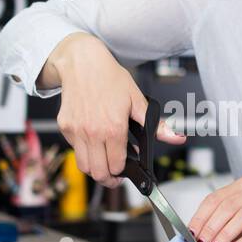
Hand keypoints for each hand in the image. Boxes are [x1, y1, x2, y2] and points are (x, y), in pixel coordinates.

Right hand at [49, 34, 184, 187]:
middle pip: (98, 173)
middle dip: (109, 178)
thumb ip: (156, 124)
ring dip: (95, 168)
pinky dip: (83, 151)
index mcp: (113, 128)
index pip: (116, 165)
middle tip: (115, 174)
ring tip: (104, 162)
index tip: (126, 169)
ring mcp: (76, 131)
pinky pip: (74, 149)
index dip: (123, 171)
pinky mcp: (65, 127)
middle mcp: (92, 132)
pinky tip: (93, 141)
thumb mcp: (137, 100)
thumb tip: (176, 136)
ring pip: (83, 166)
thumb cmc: (109, 78)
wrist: (83, 62)